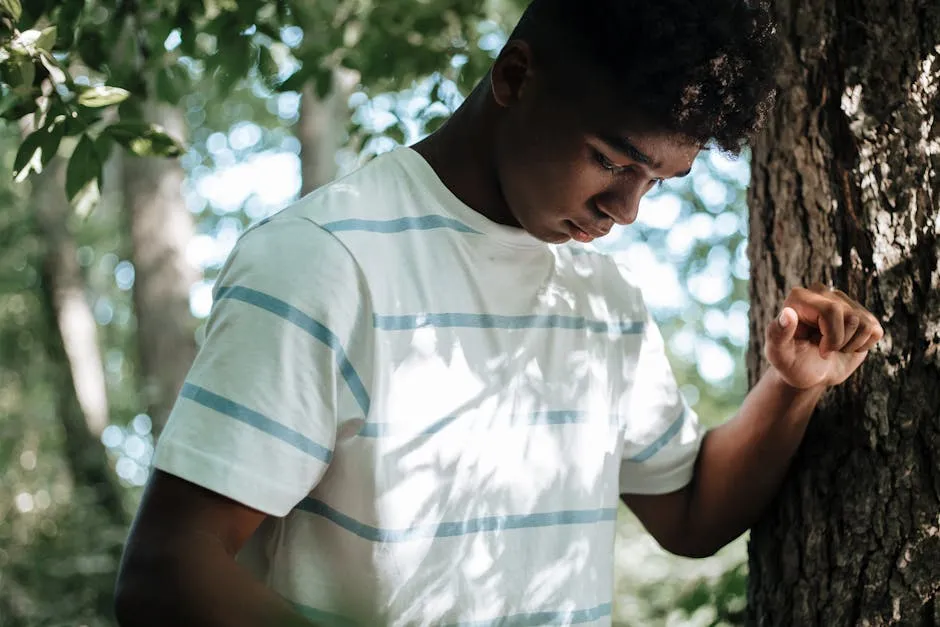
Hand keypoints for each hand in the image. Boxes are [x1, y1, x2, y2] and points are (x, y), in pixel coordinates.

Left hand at [764, 283, 883, 388]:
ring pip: (865, 324)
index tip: (820, 351)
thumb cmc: (790, 363)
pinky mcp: (861, 314)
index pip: (831, 311)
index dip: (832, 337)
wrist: (807, 373)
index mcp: (799, 297)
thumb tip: (787, 313)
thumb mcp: (778, 353)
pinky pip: (875, 330)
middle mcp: (822, 293)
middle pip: (850, 318)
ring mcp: (843, 301)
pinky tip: (846, 345)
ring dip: (851, 345)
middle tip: (824, 351)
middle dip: (840, 343)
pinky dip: (863, 345)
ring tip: (833, 347)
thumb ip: (778, 333)